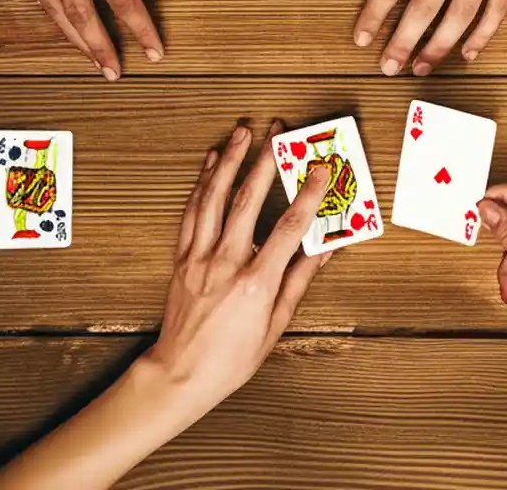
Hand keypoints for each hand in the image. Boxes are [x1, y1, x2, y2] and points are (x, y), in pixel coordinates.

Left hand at [141, 122, 332, 411]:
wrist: (181, 373)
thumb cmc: (232, 357)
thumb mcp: (276, 324)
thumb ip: (300, 280)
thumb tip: (325, 249)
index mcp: (256, 283)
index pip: (289, 227)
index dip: (307, 194)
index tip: (320, 169)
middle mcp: (225, 263)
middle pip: (248, 200)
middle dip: (267, 161)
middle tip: (280, 132)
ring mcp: (199, 257)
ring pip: (215, 197)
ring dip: (230, 160)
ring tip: (243, 132)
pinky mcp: (182, 257)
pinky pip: (192, 211)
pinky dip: (201, 183)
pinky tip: (210, 162)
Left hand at [328, 0, 506, 75]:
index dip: (375, 14)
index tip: (363, 39)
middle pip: (424, 6)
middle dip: (404, 42)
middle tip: (389, 68)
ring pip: (461, 14)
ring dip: (439, 46)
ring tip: (421, 67)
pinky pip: (499, 6)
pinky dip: (484, 32)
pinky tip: (468, 51)